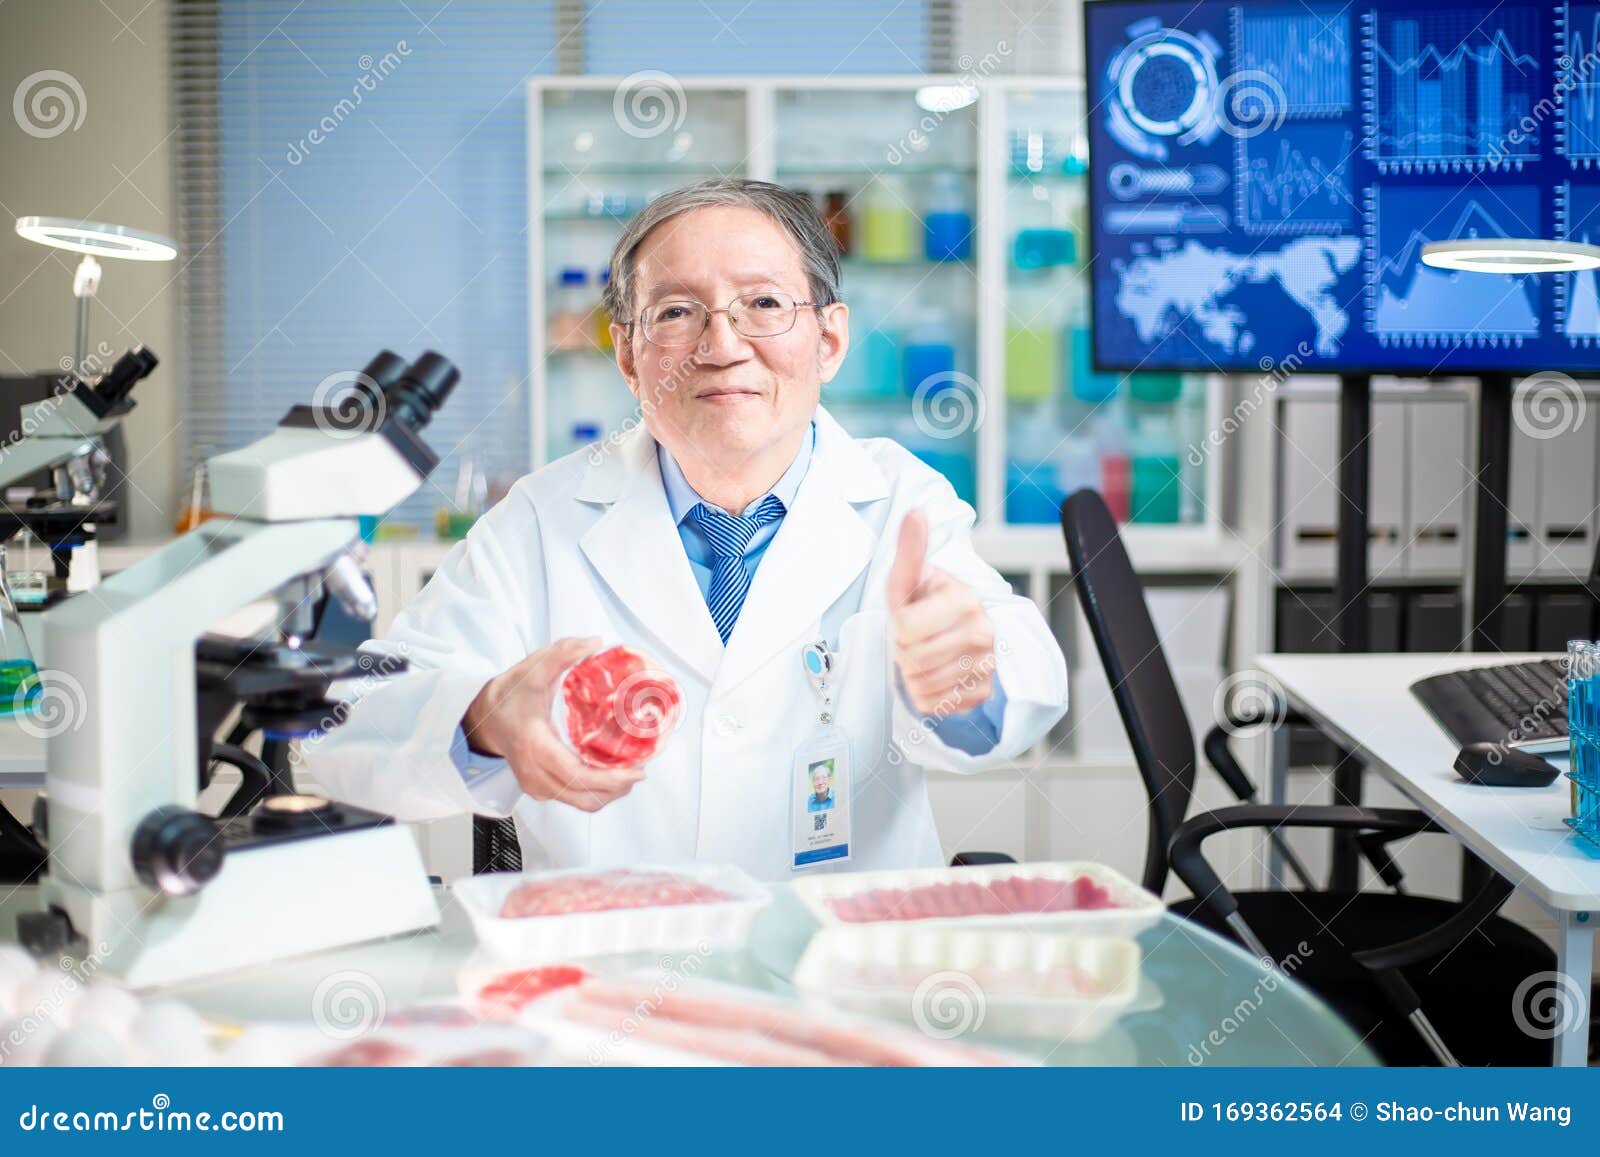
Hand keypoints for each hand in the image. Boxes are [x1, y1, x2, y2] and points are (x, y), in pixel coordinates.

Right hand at [461, 636, 644, 812]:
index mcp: (535, 747)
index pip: (578, 775)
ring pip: (582, 803)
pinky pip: (573, 798)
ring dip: (609, 793)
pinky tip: (610, 776)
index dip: (611, 779)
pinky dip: (595, 792)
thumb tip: (594, 642)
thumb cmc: (509, 696)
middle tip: (639, 770)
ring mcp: (536, 786)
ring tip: (629, 774)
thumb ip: (562, 653)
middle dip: (618, 787)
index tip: (636, 771)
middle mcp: (535, 773)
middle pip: (585, 796)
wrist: (484, 718)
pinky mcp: (539, 789)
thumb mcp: (533, 669)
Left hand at [886, 509, 996, 716]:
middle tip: (914, 638)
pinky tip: (933, 675)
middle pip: (913, 658)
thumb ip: (910, 550)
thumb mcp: (910, 578)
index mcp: (965, 598)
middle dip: (903, 650)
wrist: (950, 634)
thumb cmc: (924, 604)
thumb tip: (914, 513)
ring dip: (912, 674)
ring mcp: (986, 665)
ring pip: (922, 684)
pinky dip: (924, 694)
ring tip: (923, 655)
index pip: (907, 628)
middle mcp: (983, 632)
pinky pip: (934, 703)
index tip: (908, 616)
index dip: (897, 626)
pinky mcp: (981, 692)